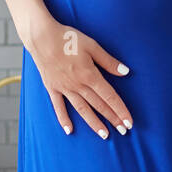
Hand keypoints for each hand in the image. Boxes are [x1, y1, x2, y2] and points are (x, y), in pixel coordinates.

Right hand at [25, 12, 133, 138]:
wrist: (41, 36)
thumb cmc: (68, 38)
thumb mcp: (92, 46)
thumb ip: (108, 61)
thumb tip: (125, 72)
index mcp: (89, 75)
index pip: (109, 97)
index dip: (120, 110)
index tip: (129, 122)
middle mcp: (77, 85)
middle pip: (99, 105)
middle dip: (112, 118)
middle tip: (123, 131)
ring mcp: (64, 88)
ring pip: (82, 109)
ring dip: (94, 123)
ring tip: (104, 135)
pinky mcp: (52, 87)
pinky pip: (59, 106)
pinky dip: (64, 119)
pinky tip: (69, 130)